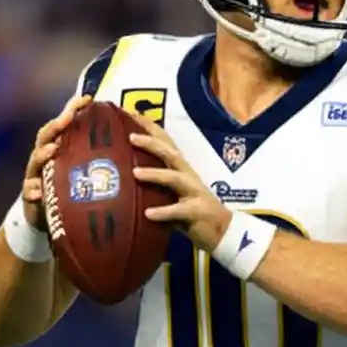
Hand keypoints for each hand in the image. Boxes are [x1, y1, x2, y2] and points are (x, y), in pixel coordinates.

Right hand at [21, 94, 91, 229]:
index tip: (87, 99)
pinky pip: (29, 192)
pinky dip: (32, 190)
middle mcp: (44, 157)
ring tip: (53, 149)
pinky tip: (37, 191)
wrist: (47, 214)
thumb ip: (99, 154)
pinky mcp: (30, 196)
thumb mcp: (84, 168)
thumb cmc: (71, 187)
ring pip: (35, 161)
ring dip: (43, 154)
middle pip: (46, 136)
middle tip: (68, 119)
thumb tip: (127, 135)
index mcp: (58, 147)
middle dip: (56, 126)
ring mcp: (35, 175)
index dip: (72, 109)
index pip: (64, 123)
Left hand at [127, 115, 231, 250]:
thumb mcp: (172, 195)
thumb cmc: (191, 213)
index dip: (151, 128)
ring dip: (155, 174)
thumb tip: (124, 177)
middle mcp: (188, 176)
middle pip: (171, 154)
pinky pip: (179, 210)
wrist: (222, 233)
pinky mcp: (197, 212)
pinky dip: (163, 211)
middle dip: (152, 143)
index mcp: (181, 170)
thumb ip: (154, 185)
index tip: (132, 114)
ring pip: (174, 178)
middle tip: (131, 137)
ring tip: (135, 173)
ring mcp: (194, 193)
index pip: (166, 143)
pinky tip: (148, 213)